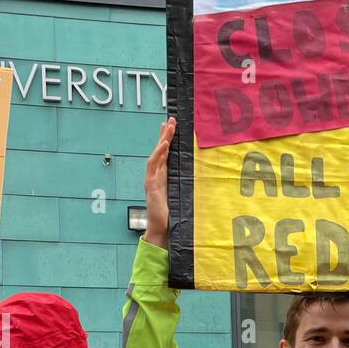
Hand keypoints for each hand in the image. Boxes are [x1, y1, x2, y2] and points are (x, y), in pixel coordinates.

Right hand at [144, 117, 175, 248]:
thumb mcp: (180, 196)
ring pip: (156, 154)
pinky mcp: (151, 185)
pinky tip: (163, 145)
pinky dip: (158, 154)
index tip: (171, 126)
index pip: (165, 155)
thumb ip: (183, 186)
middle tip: (170, 119)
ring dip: (162, 140)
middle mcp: (155, 176)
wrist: (160, 228)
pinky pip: (153, 166)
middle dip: (164, 134)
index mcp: (162, 177)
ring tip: (168, 127)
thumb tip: (198, 178)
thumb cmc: (170, 215)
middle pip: (160, 151)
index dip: (167, 140)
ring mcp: (151, 179)